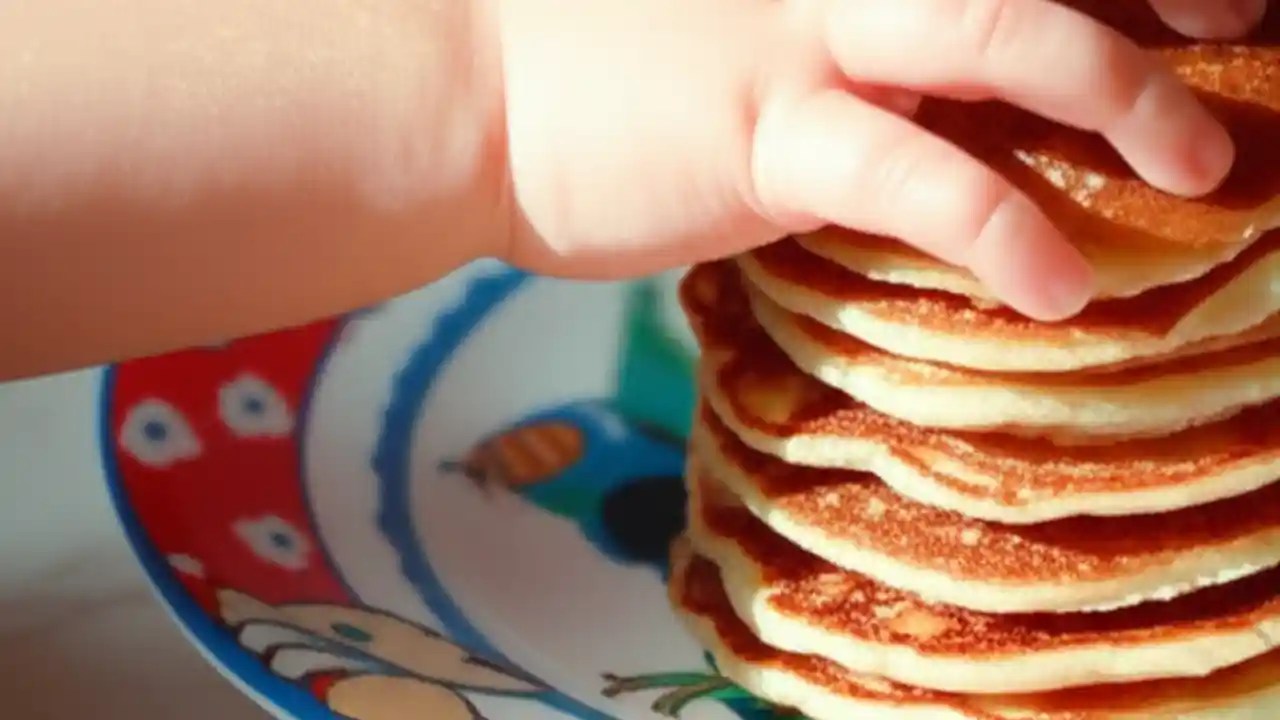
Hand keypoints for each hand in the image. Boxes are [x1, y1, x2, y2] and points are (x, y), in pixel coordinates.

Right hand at [496, 0, 1262, 320]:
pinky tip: (1061, 290)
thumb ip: (815, 32)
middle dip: (1156, 2)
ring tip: (1200, 172)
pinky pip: (919, 177)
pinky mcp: (767, 136)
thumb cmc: (577, 63)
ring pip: (1012, 35)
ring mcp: (804, 39)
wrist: (463, 90)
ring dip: (1128, 97)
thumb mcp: (710, 18)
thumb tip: (898, 78)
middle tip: (1236, 43)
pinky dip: (1005, 228)